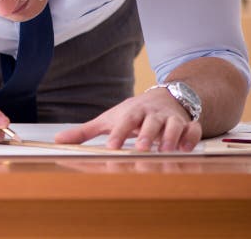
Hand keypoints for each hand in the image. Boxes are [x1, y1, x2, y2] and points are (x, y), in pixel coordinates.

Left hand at [54, 88, 201, 151]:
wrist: (163, 98)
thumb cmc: (131, 114)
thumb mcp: (108, 120)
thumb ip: (84, 132)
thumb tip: (58, 141)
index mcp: (131, 112)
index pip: (124, 121)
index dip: (118, 133)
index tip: (111, 146)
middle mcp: (151, 114)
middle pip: (150, 122)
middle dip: (146, 134)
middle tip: (140, 148)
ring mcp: (171, 119)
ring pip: (172, 125)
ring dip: (169, 137)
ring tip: (164, 151)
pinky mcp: (187, 125)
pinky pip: (193, 130)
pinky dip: (190, 138)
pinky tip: (185, 149)